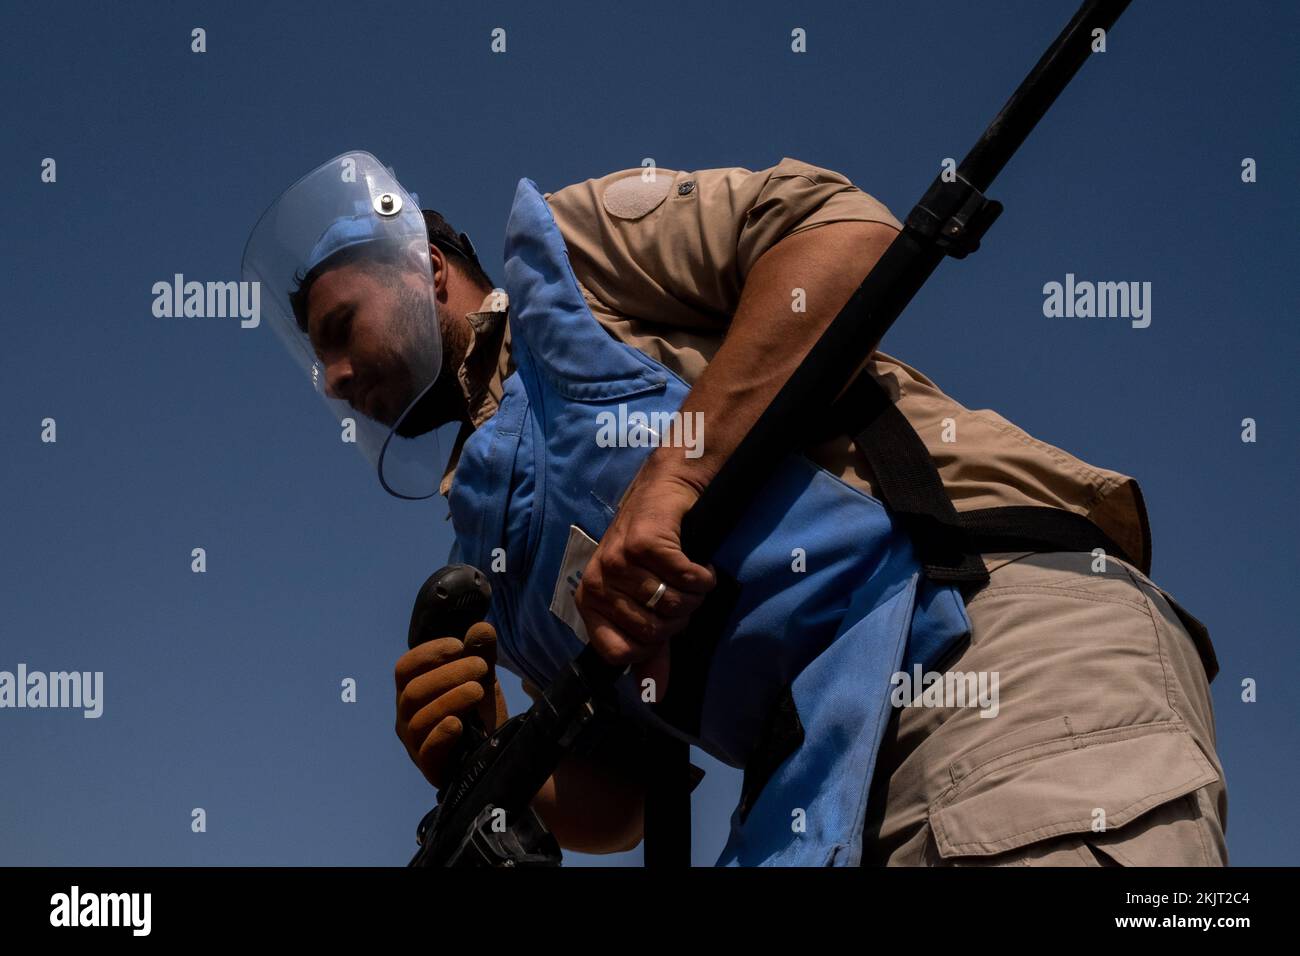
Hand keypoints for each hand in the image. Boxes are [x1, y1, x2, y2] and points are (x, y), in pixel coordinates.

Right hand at [394, 622, 506, 788]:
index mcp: (413, 690)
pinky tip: (458, 724)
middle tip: (481, 667)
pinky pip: (427, 751)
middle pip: (414, 691)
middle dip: (449, 674)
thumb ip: (481, 654)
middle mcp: (407, 716)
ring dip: (451, 699)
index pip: (405, 668)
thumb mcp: (483, 679)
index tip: (459, 645)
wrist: (495, 754)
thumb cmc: (480, 713)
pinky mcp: (430, 768)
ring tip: (479, 690)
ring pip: (420, 719)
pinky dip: (441, 734)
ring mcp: (415, 743)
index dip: (429, 653)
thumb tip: (482, 628)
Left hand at [575, 469, 716, 700]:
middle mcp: (597, 583)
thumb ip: (650, 652)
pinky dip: (702, 575)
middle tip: (680, 591)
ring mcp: (617, 562)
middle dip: (679, 616)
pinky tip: (699, 562)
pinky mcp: (644, 542)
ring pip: (671, 606)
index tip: (663, 622)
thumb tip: (656, 694)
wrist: (665, 493)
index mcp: (589, 603)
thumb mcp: (645, 603)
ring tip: (690, 574)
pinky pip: (686, 580)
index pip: (620, 654)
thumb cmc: (652, 552)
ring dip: (694, 594)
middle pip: (653, 631)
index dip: (651, 645)